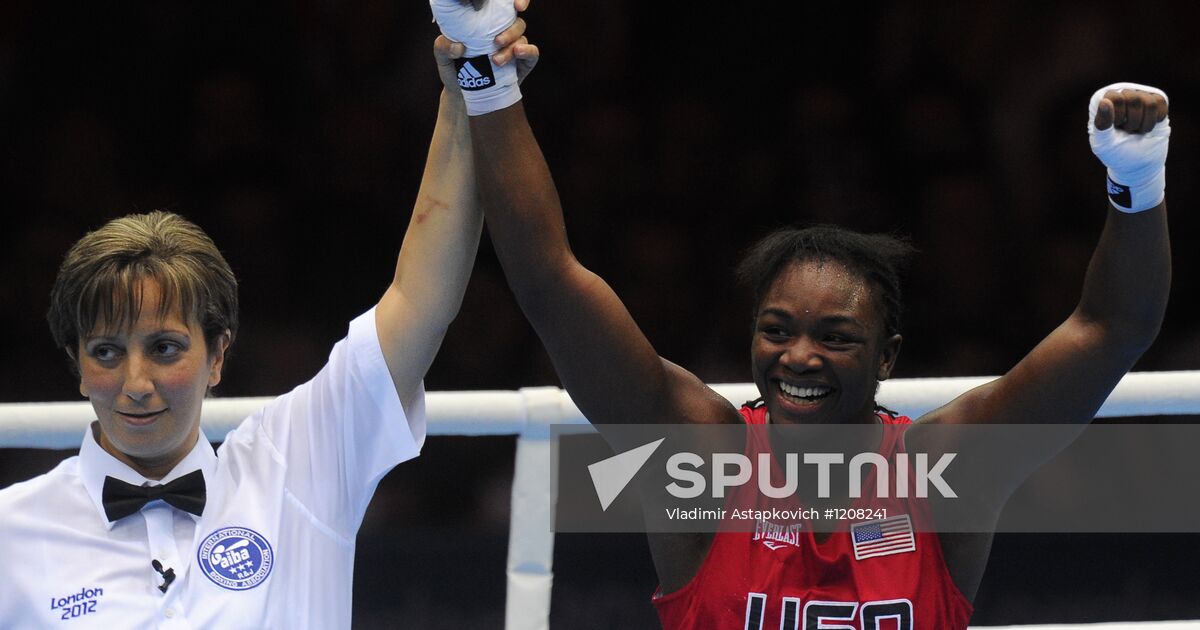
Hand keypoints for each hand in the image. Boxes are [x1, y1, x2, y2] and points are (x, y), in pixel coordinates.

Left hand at [434, 13, 537, 95]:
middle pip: (515, 20)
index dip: (512, 2)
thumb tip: (458, 46)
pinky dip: (528, 51)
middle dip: (509, 29)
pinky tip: (518, 53)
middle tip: (496, 41)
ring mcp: (513, 47)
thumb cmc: (455, 71)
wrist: (464, 97)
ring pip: (521, 36)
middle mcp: (502, 32)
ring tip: (497, 60)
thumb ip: (443, 47)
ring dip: (512, 44)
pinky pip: (532, 53)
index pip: (501, 8)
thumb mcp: (443, 58)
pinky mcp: (522, 63)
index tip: (515, 5)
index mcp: (485, 24)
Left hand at [1087, 83, 1169, 211]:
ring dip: (1145, 123)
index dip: (1118, 118)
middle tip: (1127, 131)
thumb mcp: (1104, 142)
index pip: (1114, 98)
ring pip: (1149, 102)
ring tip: (1136, 130)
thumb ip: (1101, 123)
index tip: (1115, 128)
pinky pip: (1160, 103)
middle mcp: (1119, 93)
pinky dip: (1156, 120)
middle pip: (1134, 99)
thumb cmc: (1115, 152)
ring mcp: (1138, 94)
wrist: (1137, 163)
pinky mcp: (1155, 99)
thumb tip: (1105, 101)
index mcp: (1101, 100)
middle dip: (1133, 122)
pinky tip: (1148, 125)